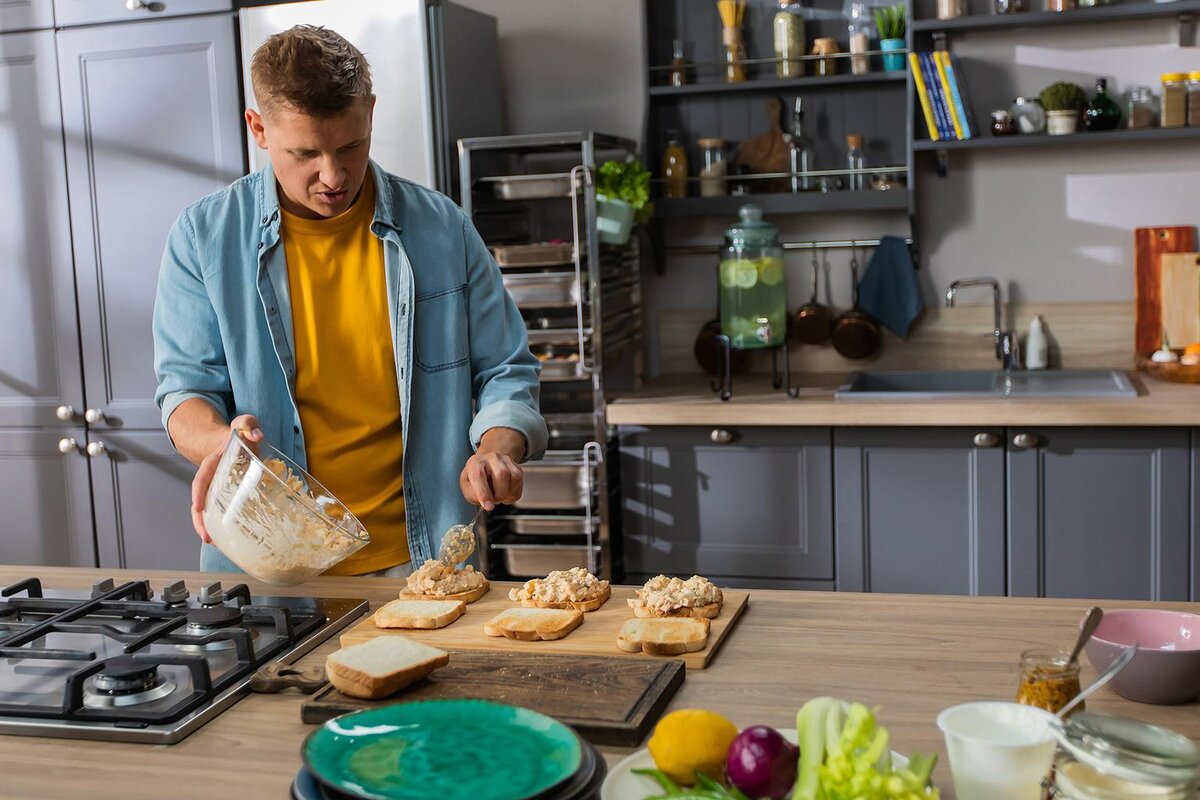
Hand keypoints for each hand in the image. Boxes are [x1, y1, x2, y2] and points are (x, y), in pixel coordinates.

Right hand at [191, 415, 261, 542]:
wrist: (239, 437)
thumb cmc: (241, 432)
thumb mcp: (245, 422)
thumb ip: (249, 424)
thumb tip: (256, 435)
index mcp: (214, 462)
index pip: (202, 478)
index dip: (199, 493)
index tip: (197, 507)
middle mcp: (213, 478)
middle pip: (200, 500)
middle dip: (200, 520)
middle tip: (206, 537)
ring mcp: (219, 487)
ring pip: (209, 509)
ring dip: (208, 526)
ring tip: (214, 544)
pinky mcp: (228, 493)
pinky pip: (222, 509)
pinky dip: (223, 523)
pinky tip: (229, 538)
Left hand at [459, 428, 525, 511]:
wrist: (487, 466)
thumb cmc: (475, 478)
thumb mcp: (467, 487)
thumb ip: (473, 496)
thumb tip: (487, 502)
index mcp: (475, 463)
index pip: (478, 475)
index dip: (484, 493)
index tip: (488, 507)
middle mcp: (491, 458)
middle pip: (501, 474)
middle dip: (500, 494)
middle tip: (494, 500)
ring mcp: (506, 461)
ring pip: (514, 478)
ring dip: (507, 493)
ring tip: (499, 495)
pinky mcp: (516, 467)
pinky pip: (519, 482)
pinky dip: (513, 493)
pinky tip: (505, 492)